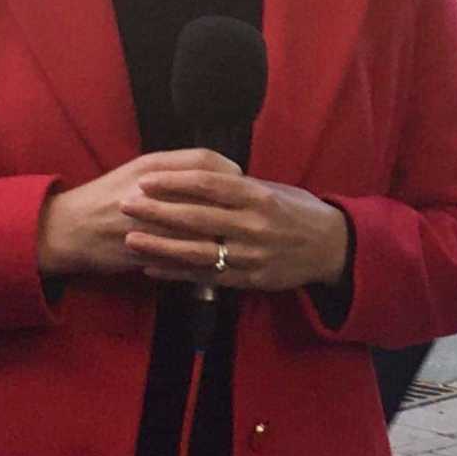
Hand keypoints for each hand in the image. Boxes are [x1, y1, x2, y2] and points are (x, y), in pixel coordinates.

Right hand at [35, 149, 238, 278]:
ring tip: (235, 238)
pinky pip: (184, 257)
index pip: (204, 161)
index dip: (229, 171)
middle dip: (232, 205)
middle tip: (245, 213)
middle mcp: (153, 191)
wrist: (69, 229)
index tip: (241, 181)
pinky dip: (204, 259)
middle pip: (208, 194)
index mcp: (152, 168)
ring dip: (222, 235)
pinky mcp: (145, 252)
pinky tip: (216, 260)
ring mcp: (149, 223)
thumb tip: (219, 171)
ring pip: (201, 229)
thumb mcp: (138, 170)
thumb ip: (176, 167)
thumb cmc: (107, 196)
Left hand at [120, 164, 354, 291]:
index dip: (174, 182)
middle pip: (197, 217)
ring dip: (160, 247)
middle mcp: (254, 225)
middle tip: (124, 205)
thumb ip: (238, 186)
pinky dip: (177, 273)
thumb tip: (198, 175)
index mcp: (258, 196)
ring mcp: (251, 255)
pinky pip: (207, 277)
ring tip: (129, 240)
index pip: (209, 185)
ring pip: (198, 252)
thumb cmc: (298, 212)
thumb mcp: (274, 190)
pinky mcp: (250, 280)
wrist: (332, 248)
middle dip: (157, 211)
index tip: (145, 179)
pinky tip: (151, 269)